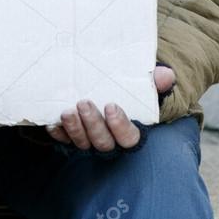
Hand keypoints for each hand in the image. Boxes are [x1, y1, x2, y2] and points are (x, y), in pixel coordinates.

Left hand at [47, 65, 175, 151]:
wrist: (112, 92)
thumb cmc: (131, 93)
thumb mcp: (145, 87)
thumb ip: (156, 82)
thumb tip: (166, 75)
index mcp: (130, 131)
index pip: (128, 137)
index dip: (120, 125)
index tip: (111, 106)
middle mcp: (110, 141)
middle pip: (102, 142)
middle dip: (92, 124)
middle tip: (84, 103)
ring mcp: (90, 141)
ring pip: (82, 143)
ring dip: (74, 129)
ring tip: (67, 111)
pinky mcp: (72, 137)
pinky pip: (64, 140)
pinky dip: (59, 133)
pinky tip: (53, 123)